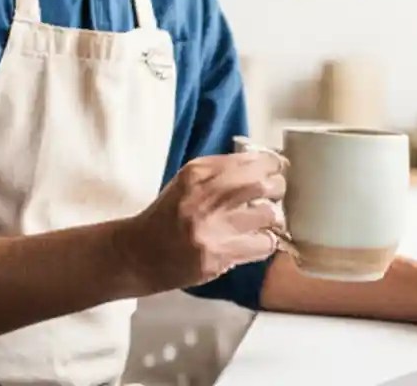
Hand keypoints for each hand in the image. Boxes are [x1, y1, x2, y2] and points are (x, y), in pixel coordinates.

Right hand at [119, 150, 287, 291]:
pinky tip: (256, 240)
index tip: (277, 168)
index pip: (251, 160)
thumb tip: (266, 165)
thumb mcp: (188, 182)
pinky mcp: (218, 257)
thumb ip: (222, 171)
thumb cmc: (168, 215)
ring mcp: (212, 229)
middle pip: (264, 184)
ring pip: (268, 215)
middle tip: (277, 192)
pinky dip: (265, 241)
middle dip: (278, 187)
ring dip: (273, 217)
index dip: (272, 164)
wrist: (138, 254)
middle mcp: (205, 198)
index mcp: (197, 173)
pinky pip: (262, 245)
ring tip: (266, 219)